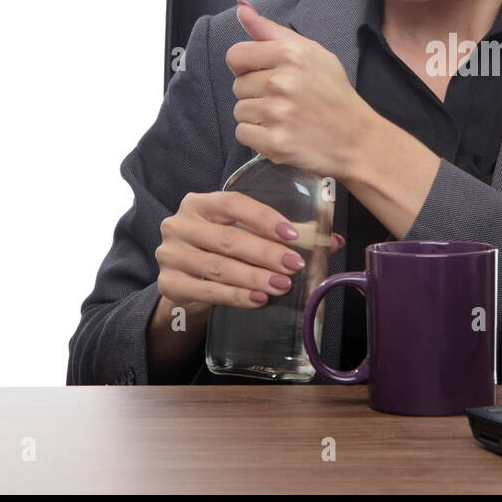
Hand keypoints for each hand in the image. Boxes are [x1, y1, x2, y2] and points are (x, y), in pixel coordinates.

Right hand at [156, 190, 345, 310]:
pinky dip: (235, 296)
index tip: (292, 234)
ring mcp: (170, 254)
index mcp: (200, 202)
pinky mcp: (168, 283)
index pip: (233, 204)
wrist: (187, 280)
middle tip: (295, 265)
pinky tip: (257, 299)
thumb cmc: (224, 249)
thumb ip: (288, 235)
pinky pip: (206, 290)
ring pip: (218, 267)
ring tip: (281, 285)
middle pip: (228, 238)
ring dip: (254, 277)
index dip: (263, 218)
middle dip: (266, 253)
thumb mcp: (248, 234)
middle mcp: (180, 224)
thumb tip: (333, 241)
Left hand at [228, 0, 374, 180]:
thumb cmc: (334, 93)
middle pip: (237, 85)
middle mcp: (282, 81)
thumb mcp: (312, 53)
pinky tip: (281, 133)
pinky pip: (242, 133)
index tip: (265, 75)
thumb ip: (272, 31)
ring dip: (257, 116)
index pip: (236, 55)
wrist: (357, 139)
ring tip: (285, 118)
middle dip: (256, 93)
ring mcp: (278, 113)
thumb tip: (241, 8)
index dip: (247, 67)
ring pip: (239, 111)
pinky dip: (257, 137)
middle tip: (285, 100)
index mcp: (290, 54)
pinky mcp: (275, 142)